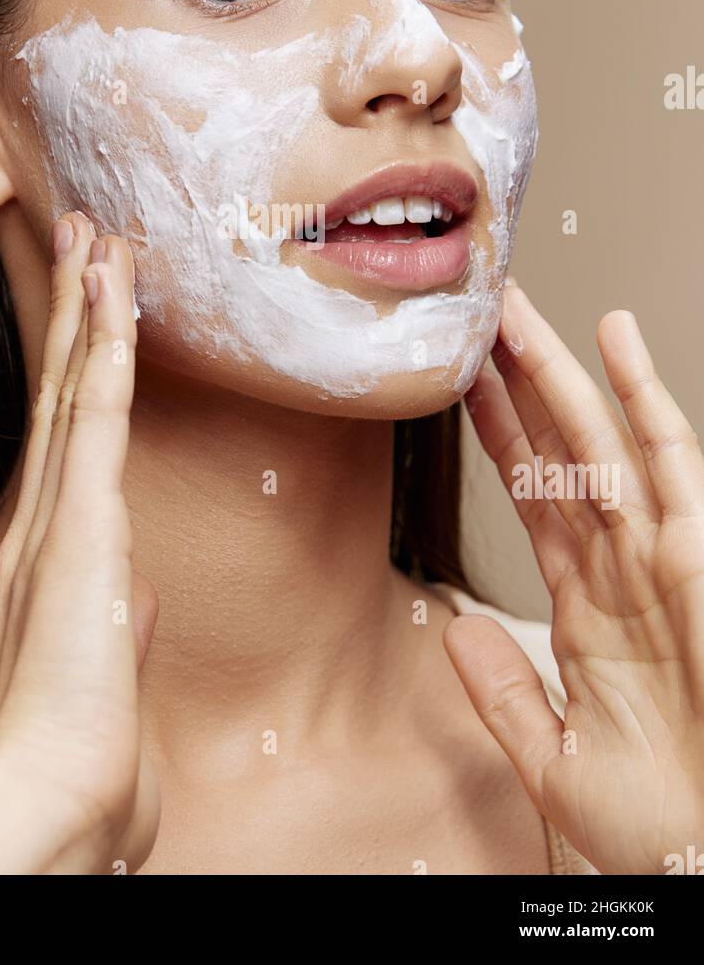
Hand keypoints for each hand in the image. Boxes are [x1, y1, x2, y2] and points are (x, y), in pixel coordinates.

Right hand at [0, 212, 159, 873]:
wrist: (55, 800)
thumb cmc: (84, 764)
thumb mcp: (110, 680)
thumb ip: (122, 630)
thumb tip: (137, 601)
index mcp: (57, 558)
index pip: (74, 442)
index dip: (79, 374)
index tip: (92, 320)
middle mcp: (49, 522)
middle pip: (67, 395)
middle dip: (77, 315)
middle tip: (85, 244)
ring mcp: (60, 516)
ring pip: (78, 386)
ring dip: (90, 309)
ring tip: (97, 238)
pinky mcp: (80, 520)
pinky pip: (97, 412)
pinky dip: (104, 345)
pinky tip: (113, 291)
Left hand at [446, 283, 703, 874]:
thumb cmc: (653, 824)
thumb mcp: (552, 758)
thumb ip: (501, 691)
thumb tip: (453, 625)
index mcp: (585, 610)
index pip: (531, 499)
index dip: (498, 438)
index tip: (462, 383)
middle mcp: (620, 567)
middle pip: (559, 452)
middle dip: (519, 383)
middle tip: (482, 314)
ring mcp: (659, 555)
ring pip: (599, 439)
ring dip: (558, 371)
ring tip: (518, 308)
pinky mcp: (697, 554)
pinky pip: (668, 461)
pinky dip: (645, 395)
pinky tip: (617, 338)